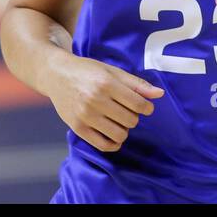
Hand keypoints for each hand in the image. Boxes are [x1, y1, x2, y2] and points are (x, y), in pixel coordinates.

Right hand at [46, 54, 163, 152]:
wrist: (57, 75)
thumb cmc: (88, 71)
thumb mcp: (113, 71)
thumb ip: (136, 84)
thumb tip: (160, 94)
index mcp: (106, 84)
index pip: (138, 104)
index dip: (147, 108)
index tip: (144, 106)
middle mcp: (95, 100)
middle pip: (130, 120)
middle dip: (133, 116)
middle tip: (126, 110)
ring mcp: (85, 116)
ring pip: (119, 134)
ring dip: (124, 129)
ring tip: (118, 120)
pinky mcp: (77, 128)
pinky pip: (103, 145)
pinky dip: (114, 143)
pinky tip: (113, 134)